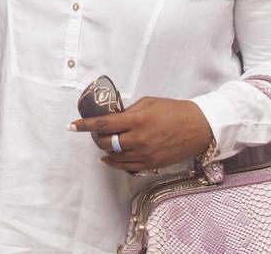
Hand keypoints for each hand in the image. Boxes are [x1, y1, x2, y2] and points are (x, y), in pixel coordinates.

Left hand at [69, 97, 212, 172]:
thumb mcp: (148, 103)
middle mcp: (139, 139)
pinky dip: (116, 163)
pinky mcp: (152, 164)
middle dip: (97, 138)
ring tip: (103, 144)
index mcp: (137, 120)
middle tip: (96, 133)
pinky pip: (127, 167)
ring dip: (105, 151)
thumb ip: (128, 111)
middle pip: (106, 143)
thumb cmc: (173, 110)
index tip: (71, 126)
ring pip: (115, 157)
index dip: (84, 126)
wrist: (198, 127)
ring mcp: (145, 154)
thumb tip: (113, 118)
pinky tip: (110, 158)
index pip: (103, 124)